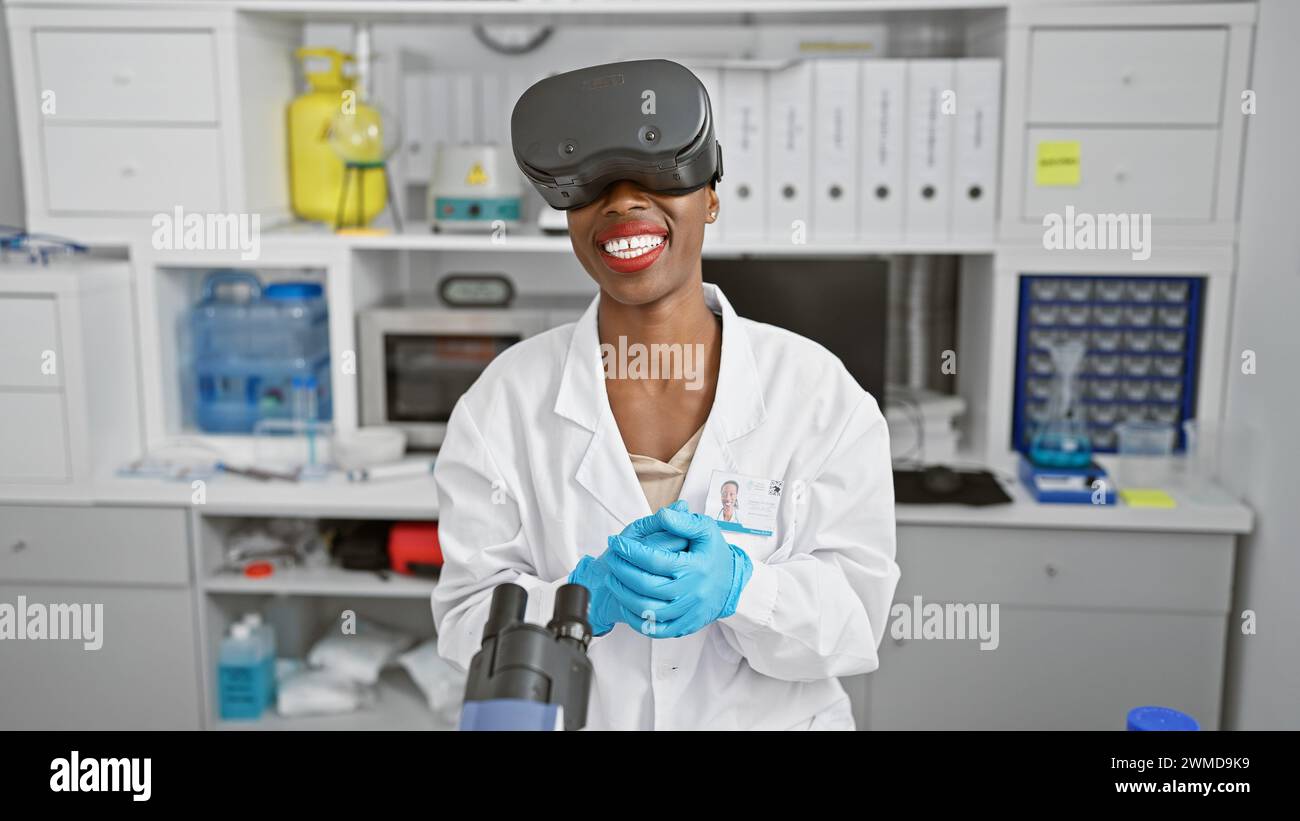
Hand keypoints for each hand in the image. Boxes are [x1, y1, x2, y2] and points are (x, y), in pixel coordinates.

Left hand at [604, 501, 752, 637]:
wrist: (732, 584)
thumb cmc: (714, 553)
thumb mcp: (705, 530)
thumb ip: (683, 521)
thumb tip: (662, 514)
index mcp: (694, 567)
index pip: (654, 560)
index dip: (630, 550)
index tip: (615, 541)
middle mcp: (691, 593)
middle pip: (646, 585)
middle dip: (622, 571)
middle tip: (611, 558)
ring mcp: (687, 613)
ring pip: (647, 610)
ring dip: (623, 594)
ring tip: (612, 579)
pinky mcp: (684, 627)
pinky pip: (655, 630)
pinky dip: (636, 619)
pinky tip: (625, 603)